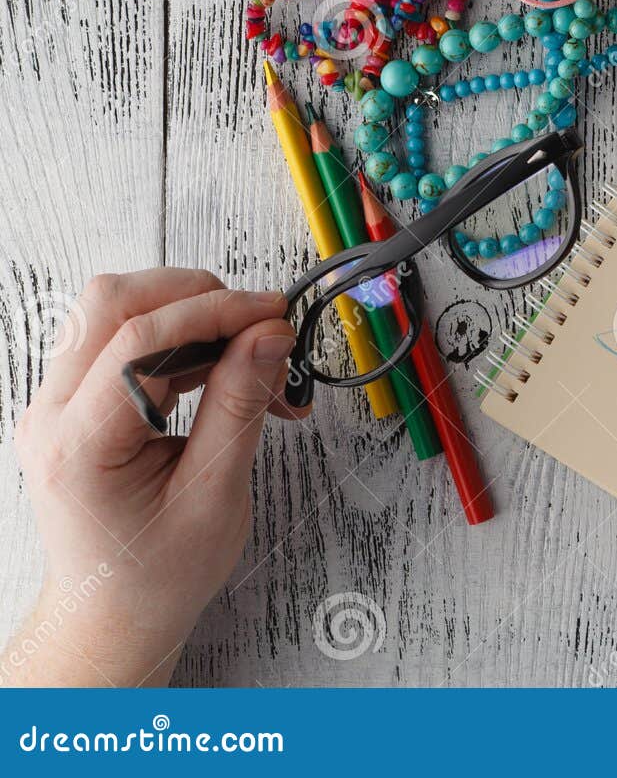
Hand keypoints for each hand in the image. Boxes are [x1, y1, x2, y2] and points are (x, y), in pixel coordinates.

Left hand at [4, 268, 305, 685]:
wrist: (114, 611)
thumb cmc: (159, 572)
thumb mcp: (215, 494)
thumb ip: (239, 405)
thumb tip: (268, 334)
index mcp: (78, 447)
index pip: (138, 340)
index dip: (214, 314)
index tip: (274, 316)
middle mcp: (50, 416)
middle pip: (111, 303)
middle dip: (195, 296)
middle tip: (259, 324)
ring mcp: (54, 405)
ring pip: (112, 311)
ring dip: (187, 313)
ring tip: (247, 355)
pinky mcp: (72, 402)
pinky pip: (119, 339)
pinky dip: (177, 337)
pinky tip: (220, 370)